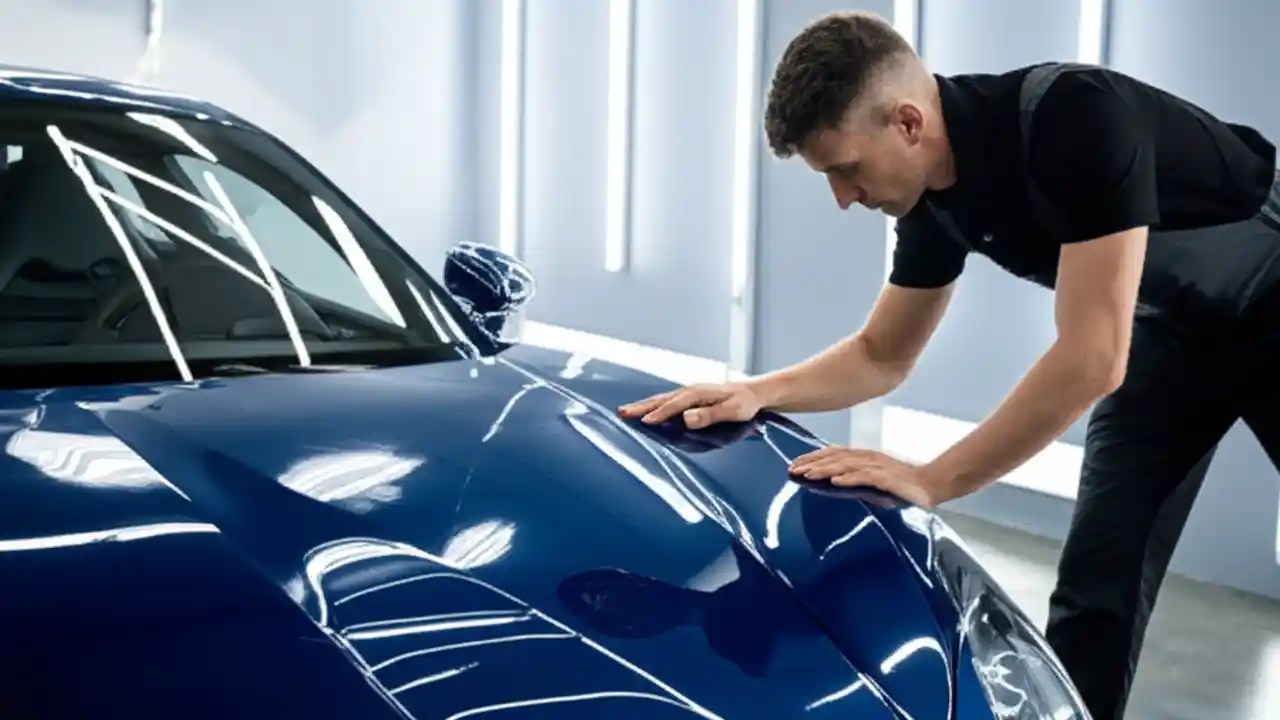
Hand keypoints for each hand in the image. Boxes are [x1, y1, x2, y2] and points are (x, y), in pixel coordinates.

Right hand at [618, 382, 763, 428]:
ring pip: (662, 399)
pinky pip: (667, 402)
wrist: (754, 393)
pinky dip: (653, 406)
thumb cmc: (744, 404)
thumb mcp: (732, 411)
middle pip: (662, 399)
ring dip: (643, 405)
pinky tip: (646, 412)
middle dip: (641, 406)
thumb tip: (687, 417)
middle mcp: (690, 391)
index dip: (660, 413)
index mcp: (699, 393)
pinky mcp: (689, 399)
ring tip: (625, 411)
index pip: (675, 404)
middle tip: (621, 412)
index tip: (645, 421)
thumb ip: (710, 415)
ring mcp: (689, 394)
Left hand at [788, 446, 946, 507]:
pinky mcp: (887, 478)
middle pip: (834, 457)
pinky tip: (835, 481)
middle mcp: (868, 458)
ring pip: (845, 465)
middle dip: (812, 463)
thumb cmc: (902, 485)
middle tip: (792, 469)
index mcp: (864, 457)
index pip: (833, 453)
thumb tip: (833, 484)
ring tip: (807, 474)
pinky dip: (849, 478)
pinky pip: (865, 476)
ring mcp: (877, 466)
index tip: (795, 464)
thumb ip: (856, 480)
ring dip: (824, 469)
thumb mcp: (875, 480)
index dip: (813, 457)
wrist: (931, 485)